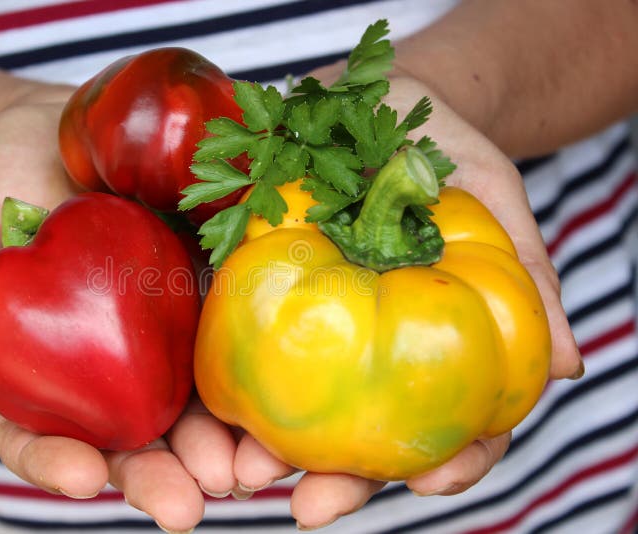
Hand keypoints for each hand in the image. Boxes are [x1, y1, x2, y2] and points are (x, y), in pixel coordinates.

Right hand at [0, 94, 238, 531]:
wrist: (64, 128)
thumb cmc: (0, 174)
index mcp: (35, 364)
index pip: (36, 430)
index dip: (56, 460)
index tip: (85, 477)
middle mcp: (100, 365)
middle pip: (126, 438)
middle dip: (155, 477)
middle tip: (185, 507)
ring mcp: (158, 337)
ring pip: (187, 407)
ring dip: (217, 448)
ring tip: (244, 475)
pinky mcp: (204, 298)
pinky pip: (230, 344)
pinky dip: (253, 383)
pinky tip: (275, 410)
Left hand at [228, 72, 581, 529]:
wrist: (376, 96)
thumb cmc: (446, 150)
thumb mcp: (495, 200)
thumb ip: (526, 278)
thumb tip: (566, 365)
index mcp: (428, 343)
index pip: (448, 424)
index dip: (447, 462)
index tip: (430, 483)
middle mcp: (365, 348)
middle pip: (357, 434)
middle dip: (335, 478)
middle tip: (307, 504)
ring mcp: (306, 324)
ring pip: (288, 403)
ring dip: (262, 446)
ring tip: (240, 468)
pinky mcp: (251, 286)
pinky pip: (234, 336)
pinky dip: (221, 374)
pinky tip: (205, 400)